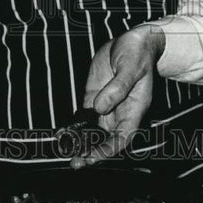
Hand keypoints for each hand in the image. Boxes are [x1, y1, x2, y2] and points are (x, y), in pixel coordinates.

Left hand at [70, 26, 164, 168]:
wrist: (132, 41)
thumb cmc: (138, 54)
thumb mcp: (131, 68)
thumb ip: (117, 88)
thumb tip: (100, 107)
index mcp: (134, 108)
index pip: (123, 136)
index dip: (109, 149)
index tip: (94, 156)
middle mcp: (119, 110)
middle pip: (106, 138)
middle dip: (92, 151)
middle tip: (76, 161)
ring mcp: (106, 104)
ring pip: (93, 129)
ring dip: (81, 141)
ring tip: (66, 151)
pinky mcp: (93, 96)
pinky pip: (83, 115)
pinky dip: (74, 125)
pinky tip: (63, 133)